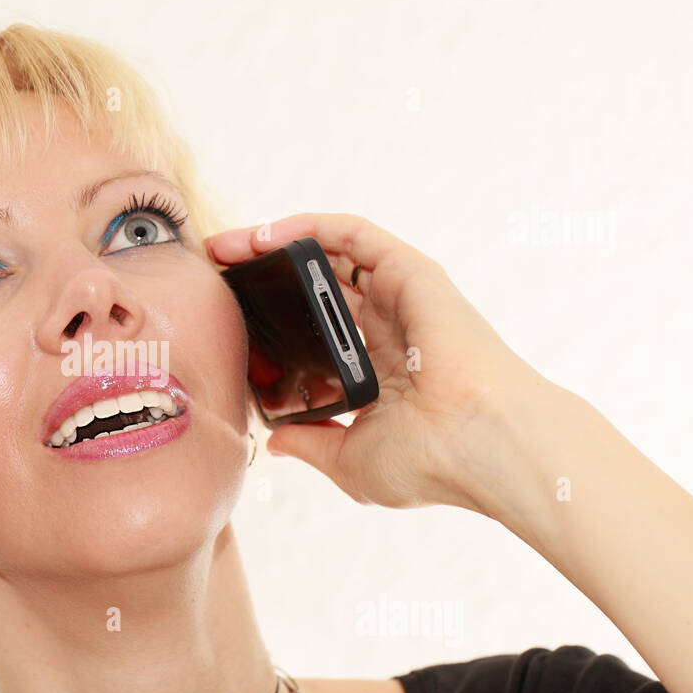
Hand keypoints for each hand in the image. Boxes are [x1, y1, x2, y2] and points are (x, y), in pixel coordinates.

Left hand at [208, 213, 542, 509]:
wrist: (483, 446)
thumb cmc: (431, 463)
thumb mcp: (350, 460)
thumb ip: (312, 443)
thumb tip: (275, 443)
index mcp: (377, 371)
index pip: (313, 333)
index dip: (269, 323)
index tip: (223, 322)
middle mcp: (387, 329)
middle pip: (312, 289)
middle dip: (259, 277)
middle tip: (210, 273)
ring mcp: (398, 299)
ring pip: (328, 256)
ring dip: (273, 244)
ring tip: (223, 247)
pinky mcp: (409, 274)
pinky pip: (353, 235)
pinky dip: (308, 228)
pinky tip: (264, 236)